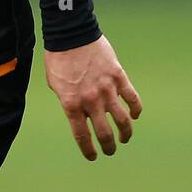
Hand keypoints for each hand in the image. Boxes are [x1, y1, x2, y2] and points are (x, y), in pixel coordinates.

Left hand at [44, 36, 141, 160]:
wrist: (71, 35)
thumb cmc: (59, 59)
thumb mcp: (55, 85)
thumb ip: (68, 101)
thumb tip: (79, 114)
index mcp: (71, 104)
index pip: (82, 135)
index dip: (88, 149)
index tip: (93, 157)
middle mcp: (90, 100)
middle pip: (104, 132)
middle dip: (109, 146)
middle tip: (111, 150)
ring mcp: (106, 89)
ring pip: (122, 119)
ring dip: (125, 133)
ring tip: (125, 138)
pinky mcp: (118, 77)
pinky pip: (132, 98)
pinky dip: (136, 109)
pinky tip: (135, 116)